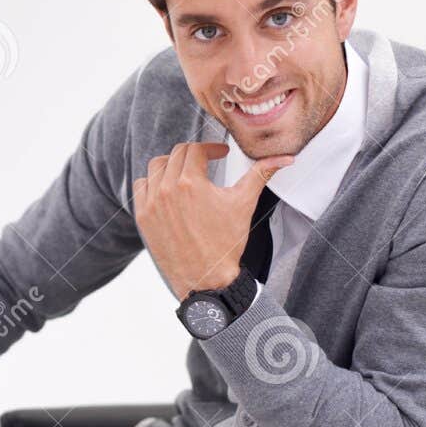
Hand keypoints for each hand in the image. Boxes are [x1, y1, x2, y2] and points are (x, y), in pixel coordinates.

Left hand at [132, 142, 291, 300]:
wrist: (206, 278)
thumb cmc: (225, 244)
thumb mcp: (244, 204)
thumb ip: (260, 174)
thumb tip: (284, 158)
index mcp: (190, 183)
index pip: (195, 149)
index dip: (211, 148)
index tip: (220, 153)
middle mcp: (166, 190)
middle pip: (176, 155)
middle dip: (194, 154)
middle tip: (206, 162)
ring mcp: (151, 204)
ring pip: (156, 167)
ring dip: (172, 164)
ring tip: (186, 172)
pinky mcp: (143, 217)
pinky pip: (141, 187)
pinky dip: (153, 182)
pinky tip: (167, 188)